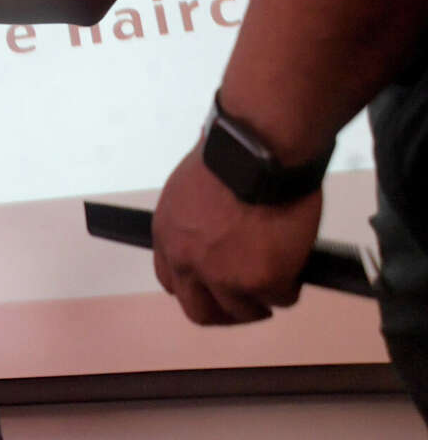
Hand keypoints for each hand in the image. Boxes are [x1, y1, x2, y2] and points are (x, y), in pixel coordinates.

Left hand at [152, 142, 321, 323]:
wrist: (259, 150)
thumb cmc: (233, 155)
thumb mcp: (190, 188)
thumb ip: (195, 220)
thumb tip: (212, 231)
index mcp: (168, 235)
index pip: (172, 280)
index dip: (196, 288)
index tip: (214, 289)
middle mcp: (188, 261)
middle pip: (199, 310)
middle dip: (225, 313)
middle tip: (249, 305)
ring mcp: (223, 276)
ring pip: (243, 310)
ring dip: (262, 300)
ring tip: (278, 282)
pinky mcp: (261, 281)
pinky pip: (282, 298)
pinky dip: (291, 287)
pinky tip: (296, 267)